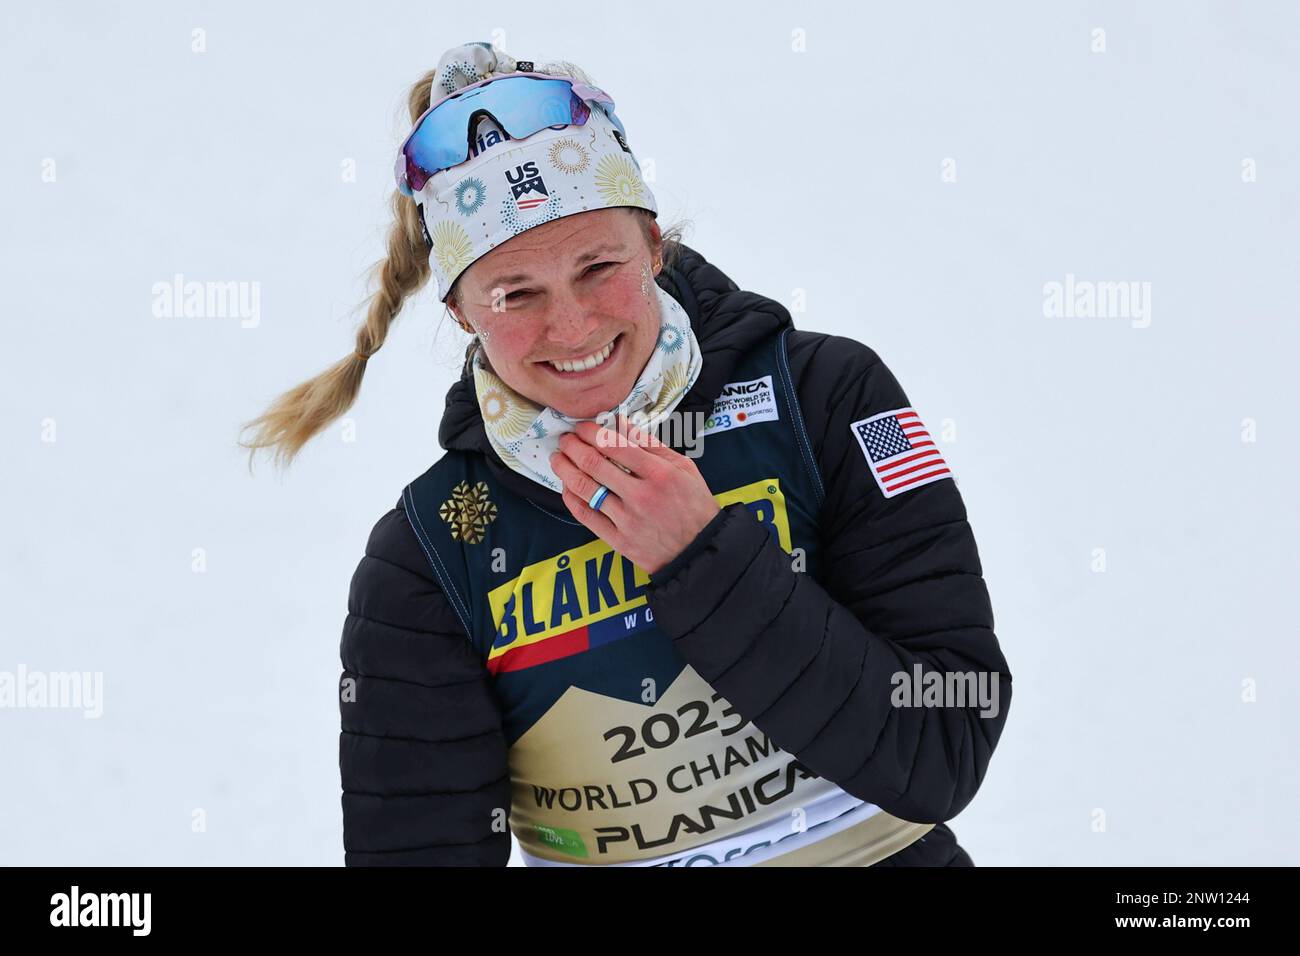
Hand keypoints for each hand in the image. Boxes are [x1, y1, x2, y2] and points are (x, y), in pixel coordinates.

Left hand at [549, 414, 720, 575]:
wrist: (699, 549)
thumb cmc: (693, 504)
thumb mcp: (683, 467)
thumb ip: (652, 444)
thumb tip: (621, 424)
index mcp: (659, 473)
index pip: (615, 445)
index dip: (591, 432)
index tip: (581, 426)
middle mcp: (641, 495)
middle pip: (594, 464)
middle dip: (573, 447)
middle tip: (565, 439)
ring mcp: (627, 520)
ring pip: (585, 489)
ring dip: (565, 470)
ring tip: (558, 458)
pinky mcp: (619, 540)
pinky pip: (587, 516)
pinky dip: (571, 498)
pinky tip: (566, 486)